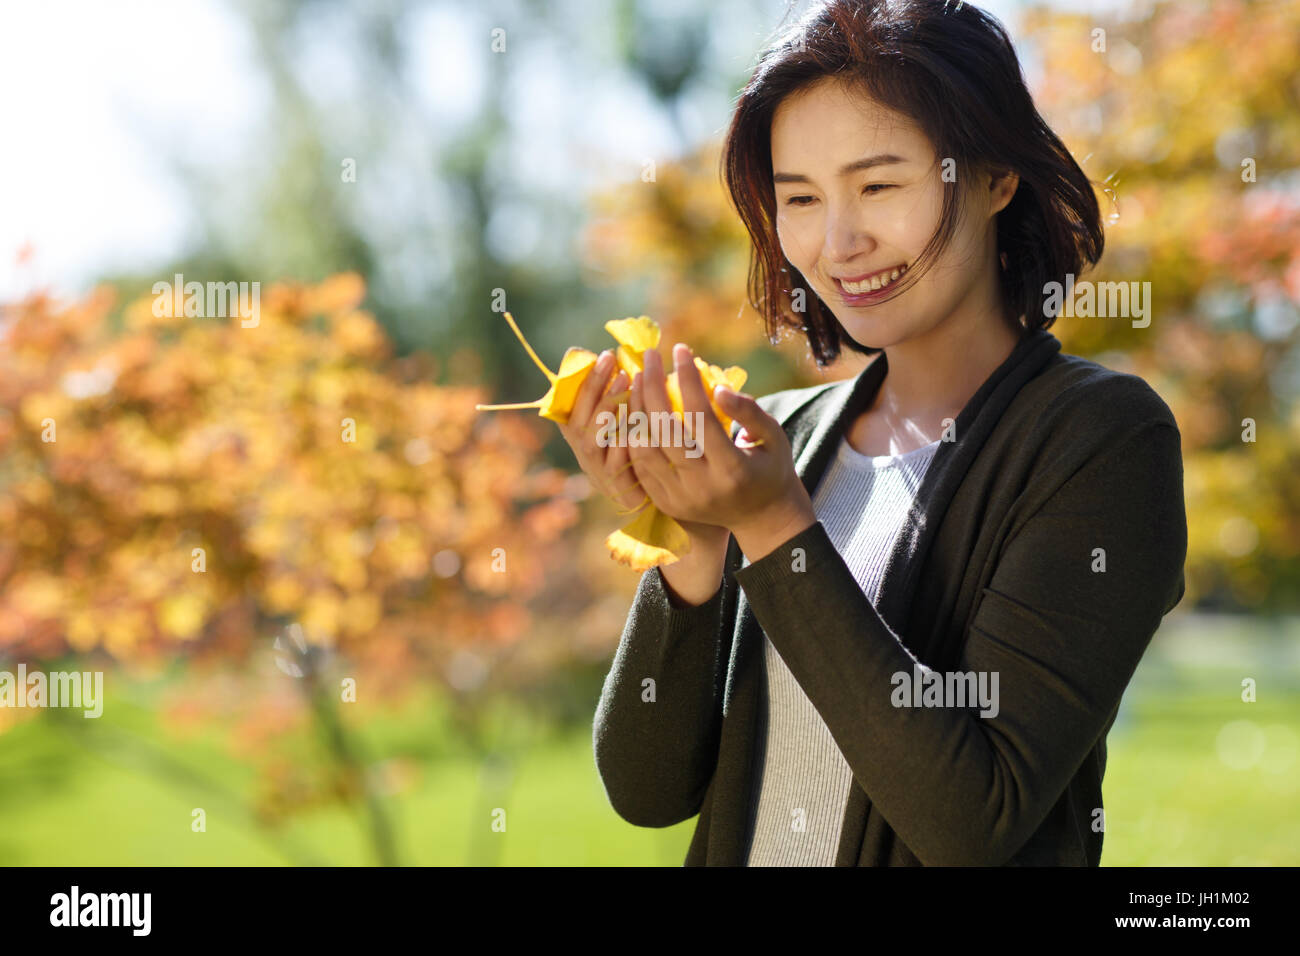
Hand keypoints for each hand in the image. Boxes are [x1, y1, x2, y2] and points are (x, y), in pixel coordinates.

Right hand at [556, 348, 645, 515]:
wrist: (667, 500)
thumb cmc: (649, 456)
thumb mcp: (635, 425)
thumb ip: (626, 400)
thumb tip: (628, 358)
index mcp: (585, 437)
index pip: (572, 405)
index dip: (582, 381)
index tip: (602, 355)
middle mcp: (587, 455)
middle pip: (579, 420)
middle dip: (594, 387)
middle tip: (612, 360)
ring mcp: (600, 473)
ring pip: (593, 440)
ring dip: (607, 408)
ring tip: (627, 381)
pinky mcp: (619, 489)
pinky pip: (616, 464)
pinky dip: (623, 441)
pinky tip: (637, 421)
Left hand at [628, 344, 816, 560]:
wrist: (761, 518)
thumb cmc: (770, 468)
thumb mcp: (774, 437)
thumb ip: (750, 411)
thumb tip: (718, 388)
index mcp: (731, 469)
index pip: (700, 417)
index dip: (687, 379)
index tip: (680, 349)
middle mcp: (701, 486)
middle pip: (665, 430)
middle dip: (652, 386)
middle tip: (649, 356)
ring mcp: (680, 498)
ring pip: (644, 448)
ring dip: (636, 409)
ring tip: (637, 379)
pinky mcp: (666, 503)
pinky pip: (639, 465)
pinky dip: (632, 435)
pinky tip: (634, 408)